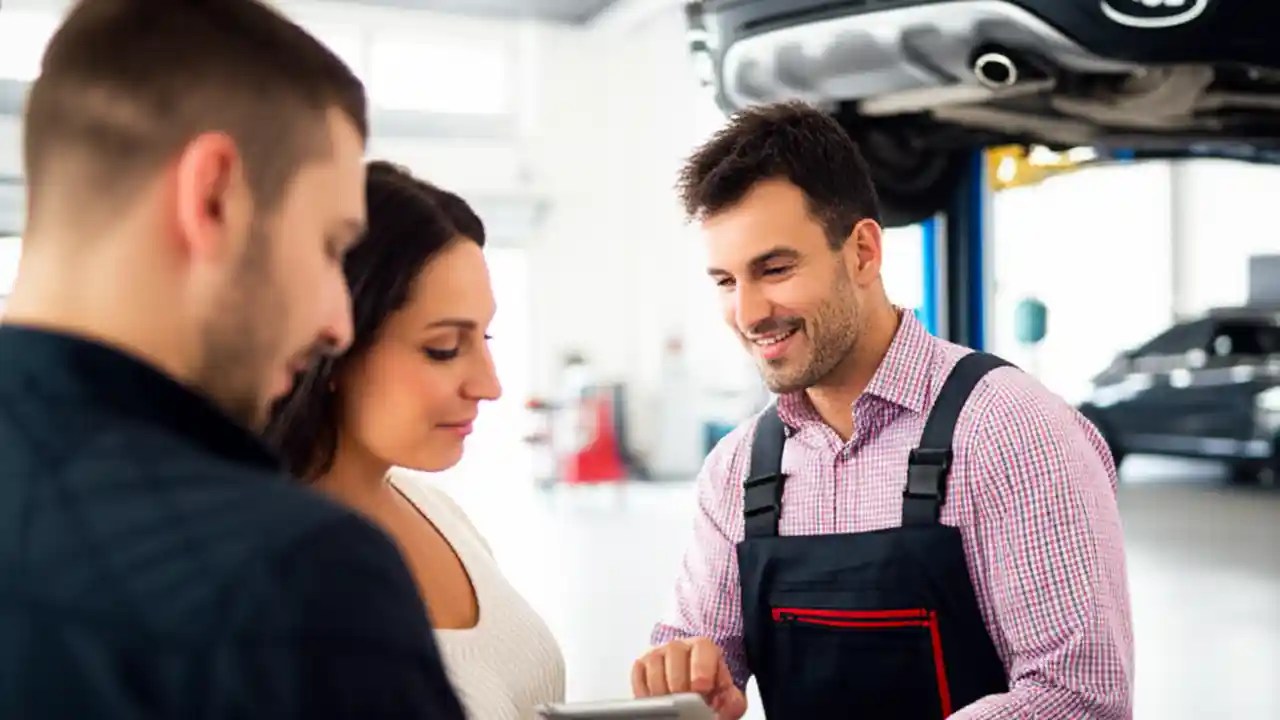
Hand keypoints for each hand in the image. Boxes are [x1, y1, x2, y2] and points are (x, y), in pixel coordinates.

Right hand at [631, 637, 746, 719]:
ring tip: (671, 706)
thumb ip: (732, 700)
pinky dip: (645, 692)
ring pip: (653, 664)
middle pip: (674, 653)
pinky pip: (638, 675)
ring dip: (662, 690)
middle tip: (685, 702)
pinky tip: (656, 703)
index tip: (702, 688)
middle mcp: (679, 646)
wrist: (694, 687)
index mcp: (703, 647)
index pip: (701, 649)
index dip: (701, 669)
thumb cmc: (710, 690)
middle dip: (680, 683)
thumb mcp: (727, 696)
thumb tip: (727, 706)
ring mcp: (657, 653)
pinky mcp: (641, 665)